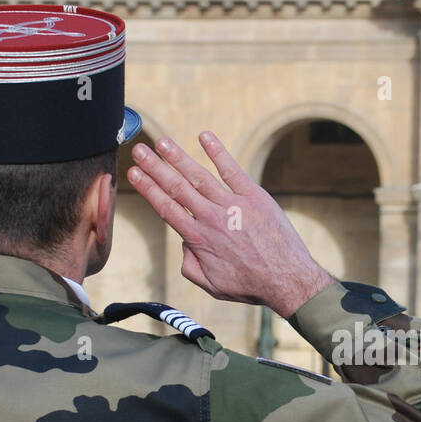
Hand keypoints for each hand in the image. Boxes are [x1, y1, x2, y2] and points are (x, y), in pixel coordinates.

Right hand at [128, 133, 333, 317]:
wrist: (288, 280)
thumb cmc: (251, 285)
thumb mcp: (212, 285)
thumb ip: (190, 266)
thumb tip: (184, 245)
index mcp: (199, 239)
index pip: (166, 208)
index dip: (147, 189)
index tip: (133, 173)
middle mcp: (211, 218)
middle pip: (176, 188)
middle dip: (154, 168)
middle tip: (138, 149)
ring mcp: (233, 205)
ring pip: (199, 176)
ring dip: (177, 157)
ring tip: (161, 142)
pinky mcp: (254, 196)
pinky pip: (232, 170)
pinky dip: (217, 152)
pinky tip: (204, 136)